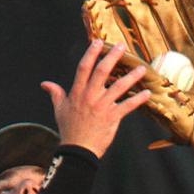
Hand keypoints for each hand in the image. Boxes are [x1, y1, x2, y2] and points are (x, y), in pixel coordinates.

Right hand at [40, 41, 151, 158]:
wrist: (78, 151)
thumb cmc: (69, 130)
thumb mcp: (59, 110)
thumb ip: (55, 94)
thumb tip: (45, 84)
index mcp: (78, 92)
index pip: (84, 68)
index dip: (92, 53)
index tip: (99, 42)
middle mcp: (90, 96)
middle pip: (103, 71)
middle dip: (113, 56)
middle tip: (122, 46)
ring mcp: (102, 106)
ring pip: (119, 87)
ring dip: (132, 77)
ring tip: (142, 69)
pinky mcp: (112, 117)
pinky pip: (128, 106)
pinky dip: (138, 100)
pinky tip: (147, 94)